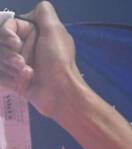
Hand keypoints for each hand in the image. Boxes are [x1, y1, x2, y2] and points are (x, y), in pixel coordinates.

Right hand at [0, 2, 86, 120]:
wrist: (62, 94)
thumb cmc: (58, 61)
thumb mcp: (54, 31)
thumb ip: (45, 13)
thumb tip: (39, 6)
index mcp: (34, 34)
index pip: (7, 26)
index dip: (7, 34)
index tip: (15, 43)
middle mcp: (26, 47)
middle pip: (1, 43)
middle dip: (9, 52)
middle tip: (22, 61)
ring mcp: (20, 64)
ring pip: (0, 59)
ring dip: (10, 66)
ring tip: (27, 72)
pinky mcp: (16, 80)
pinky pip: (1, 75)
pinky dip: (9, 79)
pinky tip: (23, 82)